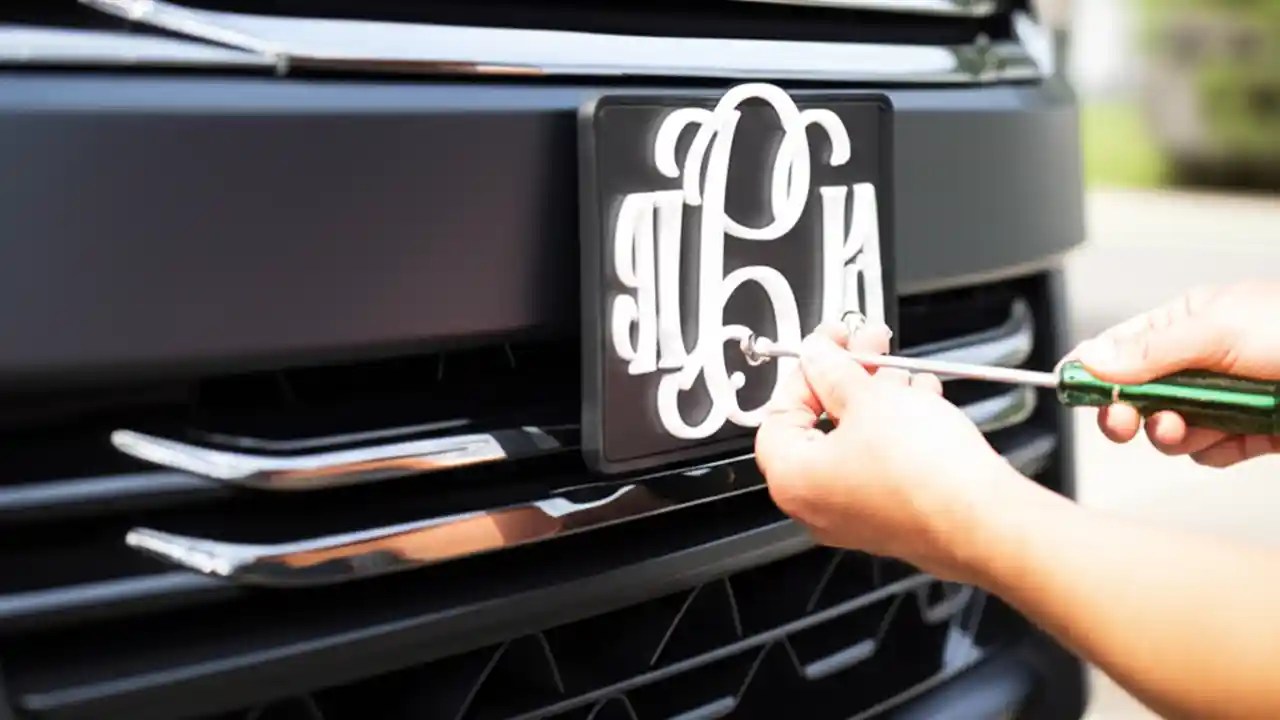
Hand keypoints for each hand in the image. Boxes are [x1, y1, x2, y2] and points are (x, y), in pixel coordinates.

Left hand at [754, 321, 1025, 582]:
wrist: (985, 520)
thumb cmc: (926, 475)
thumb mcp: (869, 398)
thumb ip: (832, 370)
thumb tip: (816, 355)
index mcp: (793, 479)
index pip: (778, 413)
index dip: (805, 371)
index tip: (827, 345)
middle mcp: (816, 505)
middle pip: (819, 424)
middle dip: (847, 377)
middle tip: (865, 345)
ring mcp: (854, 515)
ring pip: (855, 440)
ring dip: (877, 398)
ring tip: (901, 370)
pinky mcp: (891, 516)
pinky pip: (881, 461)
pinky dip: (896, 427)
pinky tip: (920, 400)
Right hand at [1074, 282, 1279, 467]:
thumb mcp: (1218, 329)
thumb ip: (1150, 349)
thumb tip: (1090, 356)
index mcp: (1185, 325)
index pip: (1120, 348)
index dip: (1091, 369)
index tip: (1069, 387)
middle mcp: (1197, 363)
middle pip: (1136, 397)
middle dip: (1128, 412)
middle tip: (1123, 419)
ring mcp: (1219, 399)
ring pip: (1169, 430)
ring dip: (1178, 435)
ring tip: (1200, 425)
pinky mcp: (1245, 432)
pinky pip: (1208, 453)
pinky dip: (1218, 450)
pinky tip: (1240, 434)